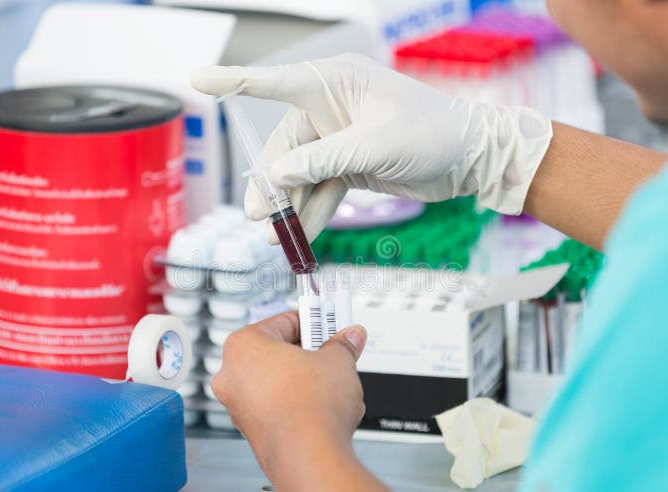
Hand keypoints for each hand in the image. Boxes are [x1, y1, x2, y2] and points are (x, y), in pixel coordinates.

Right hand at [191, 53, 552, 242]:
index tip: (197, 77)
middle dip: (272, 184)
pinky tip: (302, 236)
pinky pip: (322, 188)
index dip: (234, 82)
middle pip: (286, 146)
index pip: (275, 82)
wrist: (470, 158)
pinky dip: (313, 211)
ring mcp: (340, 138)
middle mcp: (332, 107)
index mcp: (335, 83)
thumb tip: (277, 177)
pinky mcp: (351, 163)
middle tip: (259, 217)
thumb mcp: (375, 146)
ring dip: (290, 205)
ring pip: (301, 173)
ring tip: (277, 238)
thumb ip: (323, 161)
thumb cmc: (432, 133)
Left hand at [212, 311, 366, 475]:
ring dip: (303, 379)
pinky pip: (276, 405)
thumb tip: (349, 339)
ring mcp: (238, 406)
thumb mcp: (337, 361)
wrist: (310, 456)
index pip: (283, 322)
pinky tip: (321, 406)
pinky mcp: (252, 430)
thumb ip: (342, 345)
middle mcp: (231, 375)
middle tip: (332, 352)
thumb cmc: (310, 408)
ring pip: (275, 381)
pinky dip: (296, 402)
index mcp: (243, 345)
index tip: (328, 326)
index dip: (313, 323)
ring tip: (331, 381)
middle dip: (307, 353)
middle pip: (276, 352)